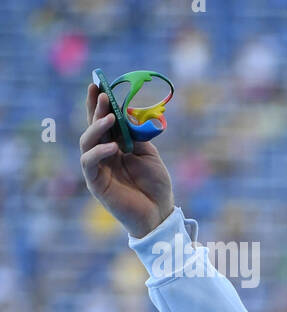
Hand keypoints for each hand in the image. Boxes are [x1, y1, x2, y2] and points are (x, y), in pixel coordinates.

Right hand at [79, 83, 174, 238]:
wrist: (159, 213)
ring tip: (111, 118)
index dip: (98, 104)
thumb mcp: (149, 155)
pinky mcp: (96, 183)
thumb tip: (127, 115)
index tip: (98, 84)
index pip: (103, 122)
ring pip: (87, 142)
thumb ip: (137, 137)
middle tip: (101, 94)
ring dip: (97, 128)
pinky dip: (99, 152)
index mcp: (115, 146)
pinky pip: (90, 163)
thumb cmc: (155, 186)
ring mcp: (97, 168)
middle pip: (92, 128)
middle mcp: (103, 155)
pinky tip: (113, 147)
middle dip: (96, 109)